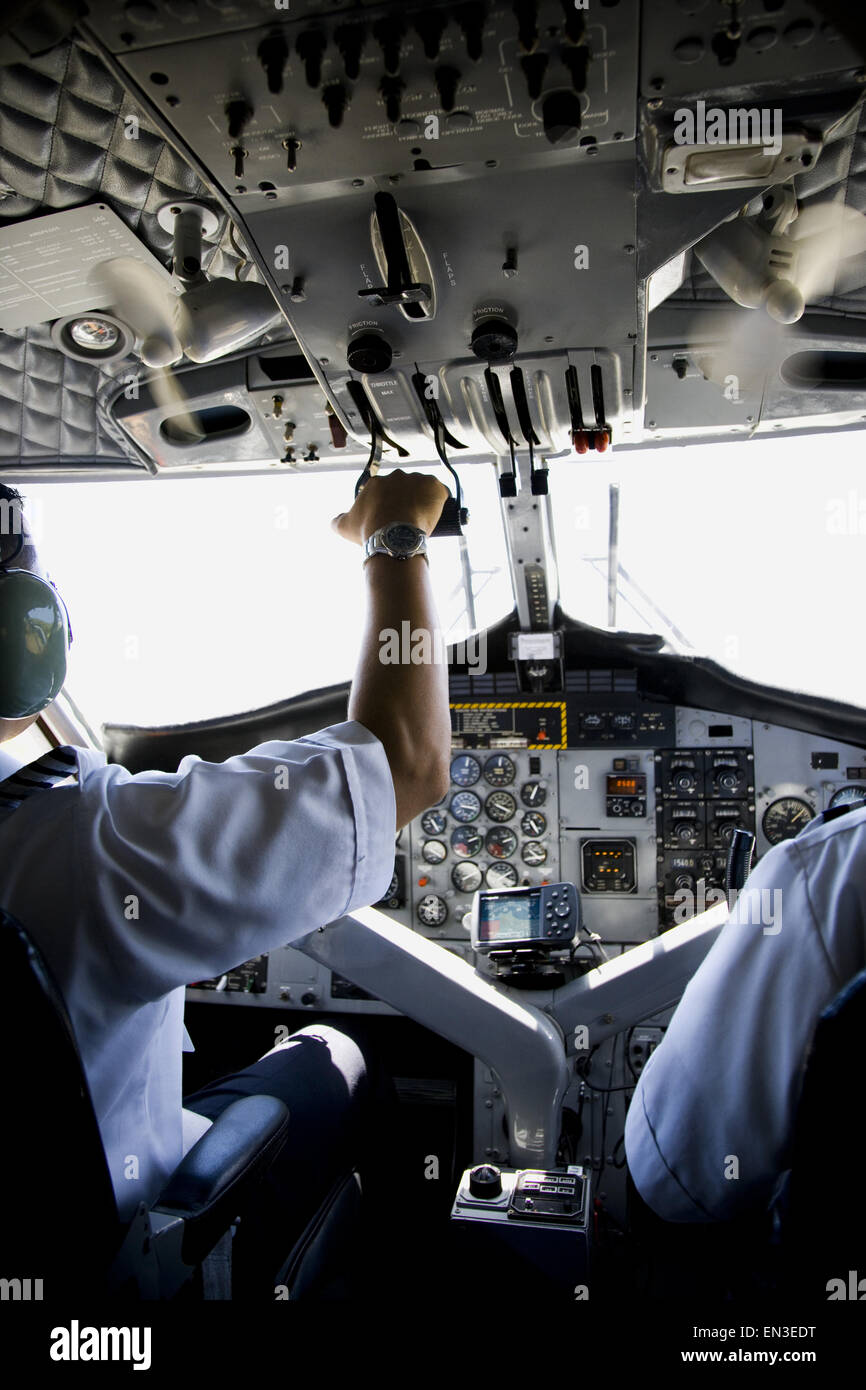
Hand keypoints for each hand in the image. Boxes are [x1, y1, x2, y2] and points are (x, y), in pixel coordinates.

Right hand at [331, 469, 449, 545]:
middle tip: (407, 521)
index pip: (385, 491)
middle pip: (405, 488)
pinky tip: (437, 513)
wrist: (393, 535)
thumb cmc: (370, 530)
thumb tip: (334, 521)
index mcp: (377, 482)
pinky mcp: (435, 487)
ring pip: (423, 489)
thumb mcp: (345, 527)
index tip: (391, 518)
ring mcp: (417, 480)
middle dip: (406, 501)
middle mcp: (397, 476)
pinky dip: (440, 501)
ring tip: (423, 520)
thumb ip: (337, 521)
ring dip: (423, 500)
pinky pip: (441, 492)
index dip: (389, 505)